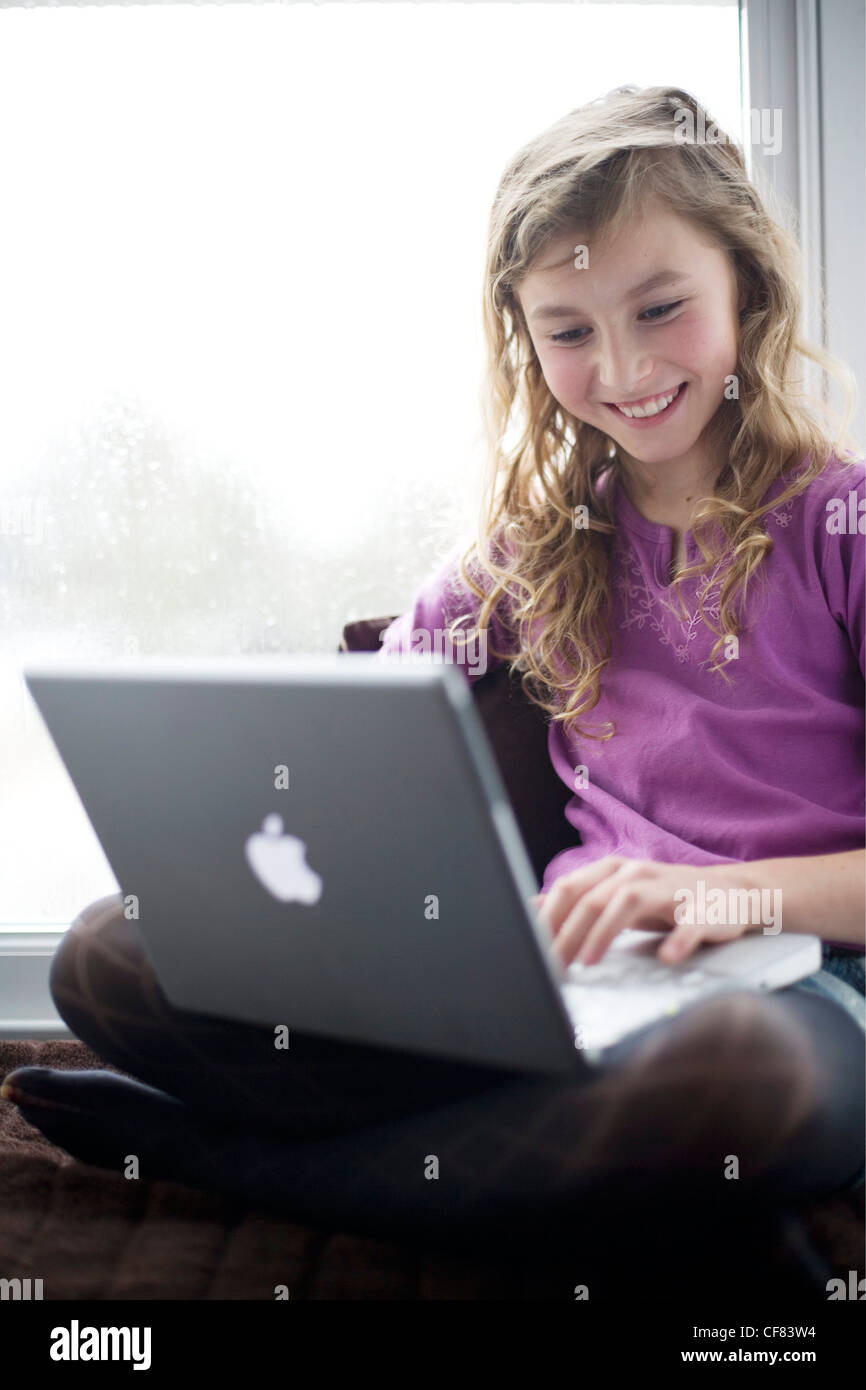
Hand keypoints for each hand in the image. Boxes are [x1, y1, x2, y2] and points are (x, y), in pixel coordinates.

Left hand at [529, 855, 751, 968]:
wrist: (732, 893)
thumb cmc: (666, 898)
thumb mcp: (618, 894)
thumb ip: (579, 899)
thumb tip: (533, 906)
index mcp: (614, 870)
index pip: (570, 888)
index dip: (547, 919)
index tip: (531, 947)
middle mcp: (638, 873)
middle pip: (593, 897)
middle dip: (567, 933)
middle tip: (552, 965)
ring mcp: (670, 888)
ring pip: (628, 901)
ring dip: (604, 932)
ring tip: (589, 961)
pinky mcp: (704, 908)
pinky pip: (690, 923)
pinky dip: (678, 940)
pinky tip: (667, 957)